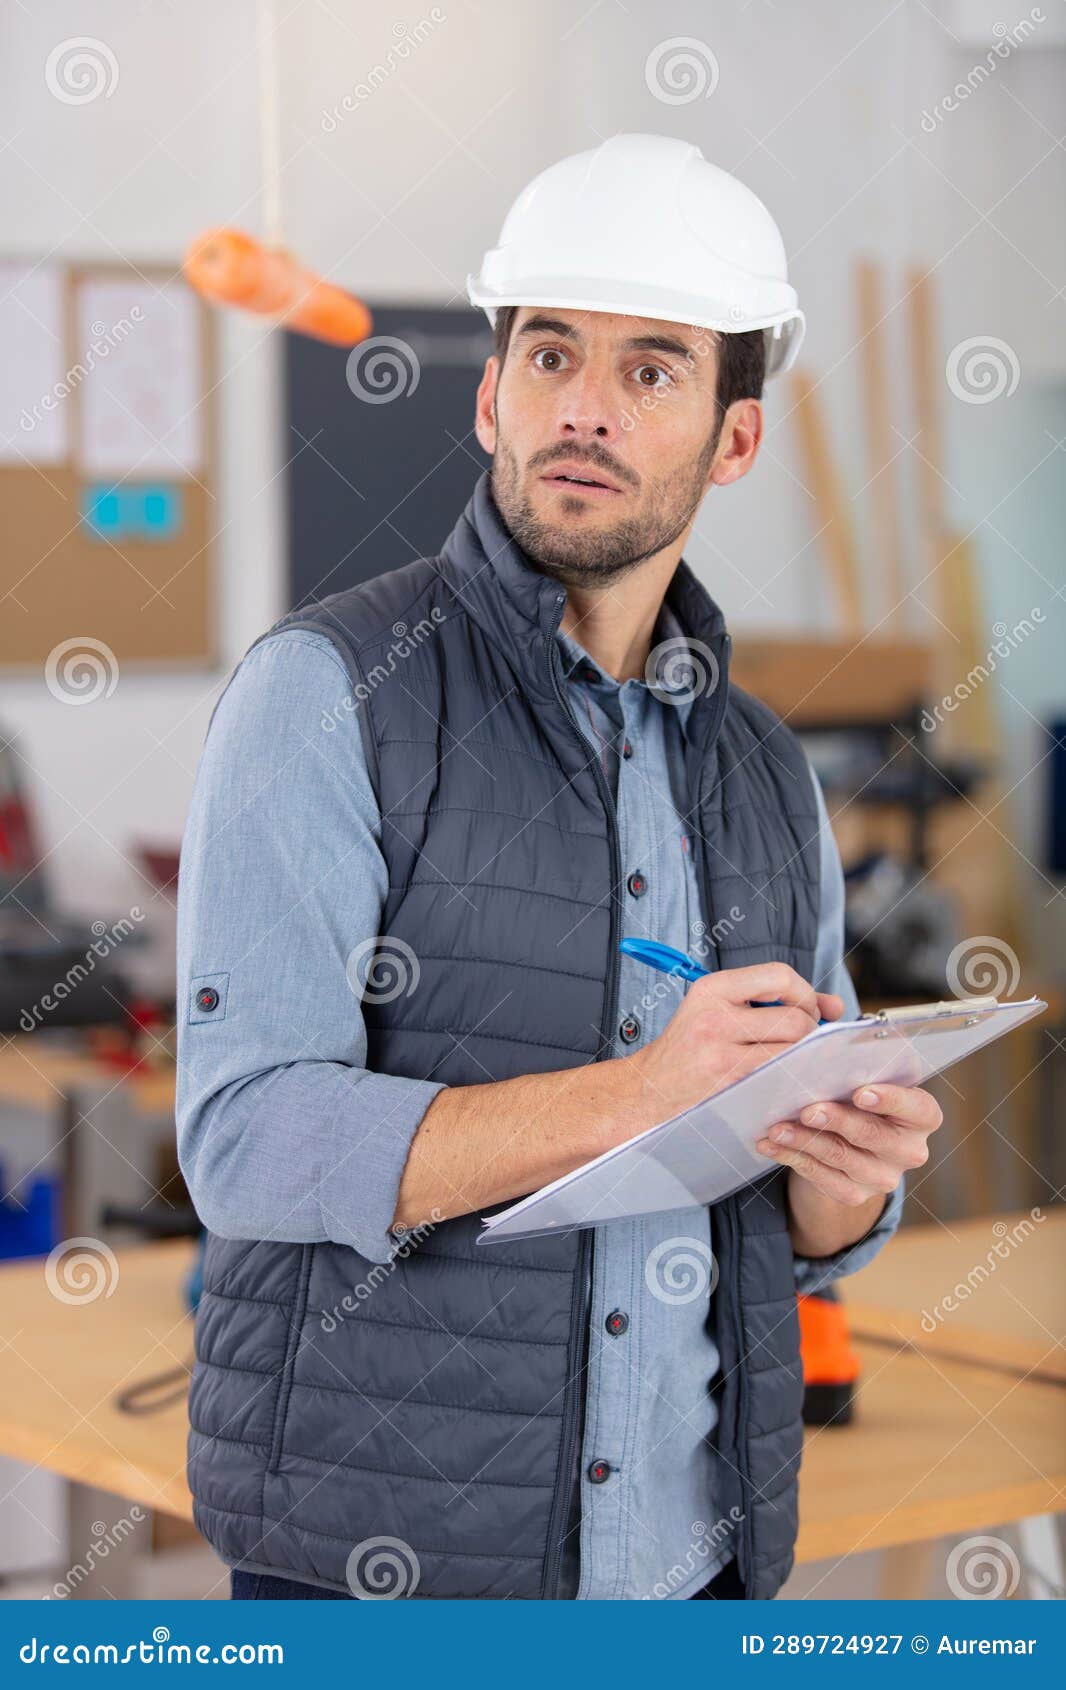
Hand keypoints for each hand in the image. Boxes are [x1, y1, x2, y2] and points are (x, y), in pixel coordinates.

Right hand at [621, 963, 844, 1140]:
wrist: (647, 1091)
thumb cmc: (689, 1050)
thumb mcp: (716, 1010)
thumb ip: (772, 1001)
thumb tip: (834, 1004)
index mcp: (711, 989)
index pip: (779, 975)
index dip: (805, 992)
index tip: (809, 1008)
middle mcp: (714, 1018)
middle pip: (795, 1019)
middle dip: (810, 1032)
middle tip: (800, 1042)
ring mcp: (720, 1055)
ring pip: (792, 1052)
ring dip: (802, 1058)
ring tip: (788, 1060)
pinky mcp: (728, 1087)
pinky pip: (781, 1078)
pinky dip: (791, 1078)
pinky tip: (780, 1079)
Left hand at [755, 1082, 942, 1210]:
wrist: (850, 1143)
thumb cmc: (859, 1099)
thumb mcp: (867, 1082)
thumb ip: (857, 1073)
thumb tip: (819, 1058)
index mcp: (922, 1116)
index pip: (917, 1109)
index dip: (890, 1100)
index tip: (859, 1092)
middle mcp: (909, 1151)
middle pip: (872, 1135)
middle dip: (837, 1120)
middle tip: (807, 1109)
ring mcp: (883, 1177)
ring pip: (840, 1156)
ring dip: (804, 1140)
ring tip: (777, 1127)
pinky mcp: (854, 1194)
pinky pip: (820, 1176)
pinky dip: (792, 1157)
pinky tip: (771, 1144)